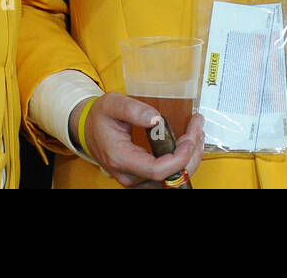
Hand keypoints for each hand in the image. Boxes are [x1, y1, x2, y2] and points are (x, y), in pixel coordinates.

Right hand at [68, 93, 204, 187]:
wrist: (89, 128)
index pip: (156, 171)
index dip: (178, 159)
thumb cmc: (100, 117)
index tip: (189, 138)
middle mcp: (129, 175)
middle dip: (190, 155)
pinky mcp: (142, 177)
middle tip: (197, 128)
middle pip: (168, 179)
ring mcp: (136, 179)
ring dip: (190, 160)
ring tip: (197, 134)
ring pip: (171, 182)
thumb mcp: (112, 104)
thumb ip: (133, 110)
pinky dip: (182, 162)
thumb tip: (155, 119)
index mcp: (121, 158)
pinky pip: (167, 177)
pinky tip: (189, 144)